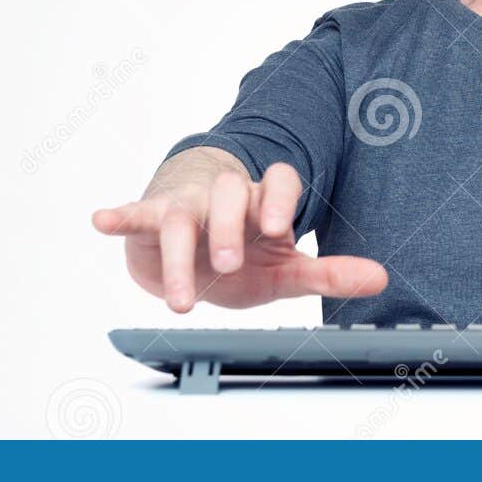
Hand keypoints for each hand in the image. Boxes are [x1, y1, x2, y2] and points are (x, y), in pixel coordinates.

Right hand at [92, 157, 387, 311]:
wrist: (193, 245)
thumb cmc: (241, 252)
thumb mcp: (285, 268)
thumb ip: (328, 272)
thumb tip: (379, 278)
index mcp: (264, 202)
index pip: (278, 181)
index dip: (279, 199)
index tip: (281, 227)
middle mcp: (226, 197)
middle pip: (229, 193)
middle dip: (228, 227)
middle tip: (230, 264)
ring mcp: (187, 205)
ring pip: (182, 215)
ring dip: (181, 254)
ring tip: (182, 299)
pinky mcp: (151, 220)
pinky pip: (135, 213)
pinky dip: (119, 215)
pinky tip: (102, 219)